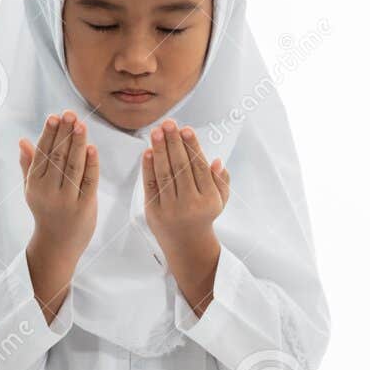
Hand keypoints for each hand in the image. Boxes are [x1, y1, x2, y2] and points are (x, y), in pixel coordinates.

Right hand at [19, 111, 97, 320]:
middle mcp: (48, 191)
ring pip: (73, 166)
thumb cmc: (46, 213)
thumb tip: (22, 141)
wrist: (57, 246)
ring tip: (81, 125)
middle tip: (71, 114)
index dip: (49, 134)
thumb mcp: (33, 190)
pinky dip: (91, 164)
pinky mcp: (84, 207)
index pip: (43, 154)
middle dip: (65, 134)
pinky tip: (92, 148)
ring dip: (78, 144)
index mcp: (35, 184)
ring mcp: (67, 200)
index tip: (55, 117)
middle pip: (58, 157)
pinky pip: (88, 181)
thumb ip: (29, 165)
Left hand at [142, 120, 229, 314]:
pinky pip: (151, 186)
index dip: (191, 146)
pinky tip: (147, 152)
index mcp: (209, 200)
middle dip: (173, 143)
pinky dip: (148, 168)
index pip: (199, 167)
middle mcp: (190, 205)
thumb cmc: (204, 216)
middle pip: (181, 167)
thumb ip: (221, 180)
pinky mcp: (154, 213)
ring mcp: (170, 209)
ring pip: (165, 174)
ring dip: (159, 150)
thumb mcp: (220, 201)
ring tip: (156, 132)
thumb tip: (216, 161)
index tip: (185, 129)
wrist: (187, 246)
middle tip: (168, 123)